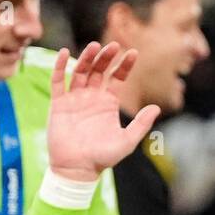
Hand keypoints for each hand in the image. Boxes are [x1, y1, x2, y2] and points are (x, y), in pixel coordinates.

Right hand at [47, 44, 159, 182]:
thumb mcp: (127, 141)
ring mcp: (75, 99)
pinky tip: (66, 53)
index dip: (124, 65)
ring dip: (87, 58)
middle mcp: (92, 97)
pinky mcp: (59, 103)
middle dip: (106, 57)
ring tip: (94, 46)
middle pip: (99, 70)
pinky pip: (58, 81)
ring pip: (80, 72)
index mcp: (108, 103)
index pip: (117, 78)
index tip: (133, 53)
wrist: (78, 169)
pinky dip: (60, 66)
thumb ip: (141, 124)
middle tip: (113, 45)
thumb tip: (156, 108)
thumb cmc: (103, 157)